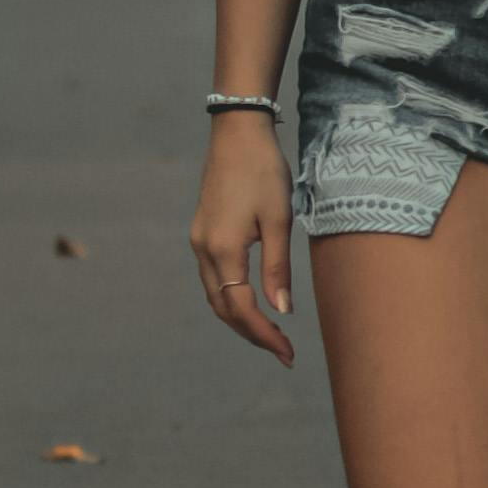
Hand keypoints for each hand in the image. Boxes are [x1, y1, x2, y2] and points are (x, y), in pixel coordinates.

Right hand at [191, 115, 296, 361]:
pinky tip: (253, 302)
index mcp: (223, 249)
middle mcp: (204, 250)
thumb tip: (282, 311)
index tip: (288, 354)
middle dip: (252, 333)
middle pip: (223, 308)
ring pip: (215, 295)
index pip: (241, 308)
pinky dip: (231, 298)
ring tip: (271, 334)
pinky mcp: (202, 233)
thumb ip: (278, 268)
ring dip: (240, 319)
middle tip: (283, 351)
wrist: (238, 133)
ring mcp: (199, 241)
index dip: (264, 335)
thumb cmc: (264, 171)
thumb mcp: (279, 220)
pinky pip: (213, 278)